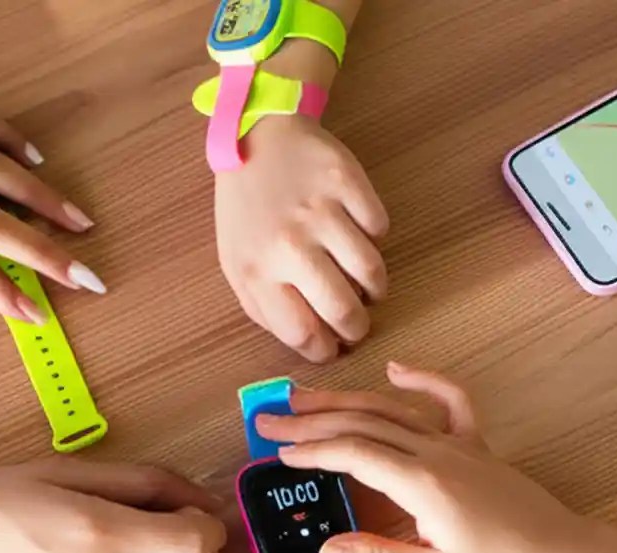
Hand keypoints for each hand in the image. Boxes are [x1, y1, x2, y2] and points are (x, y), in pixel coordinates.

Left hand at [215, 115, 388, 362]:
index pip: (302, 333)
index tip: (333, 349)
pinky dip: (374, 237)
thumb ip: (266, 307)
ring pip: (371, 273)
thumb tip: (312, 343)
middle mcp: (288, 245)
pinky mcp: (347, 182)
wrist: (256, 138)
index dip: (324, 350)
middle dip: (357, 328)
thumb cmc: (248, 209)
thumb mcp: (237, 262)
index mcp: (255, 270)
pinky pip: (379, 228)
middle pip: (343, 311)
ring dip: (374, 288)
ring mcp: (320, 211)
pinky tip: (358, 234)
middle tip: (358, 326)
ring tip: (365, 286)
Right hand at [255, 362, 590, 552]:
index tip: (279, 451)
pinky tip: (397, 370)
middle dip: (312, 419)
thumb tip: (324, 551)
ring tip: (305, 397)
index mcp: (425, 483)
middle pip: (364, 423)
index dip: (312, 449)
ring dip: (346, 400)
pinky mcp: (476, 447)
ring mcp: (458, 445)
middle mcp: (438, 453)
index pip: (355, 454)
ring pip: (393, 409)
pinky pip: (449, 401)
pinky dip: (423, 380)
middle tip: (268, 418)